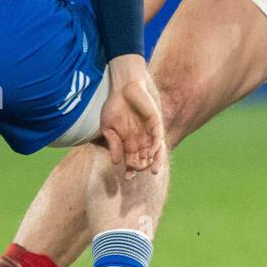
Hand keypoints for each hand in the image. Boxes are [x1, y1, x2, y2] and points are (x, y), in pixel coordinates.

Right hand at [99, 54, 165, 177]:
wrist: (122, 87)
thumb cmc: (114, 106)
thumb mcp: (108, 128)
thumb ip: (112, 144)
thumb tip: (116, 162)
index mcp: (128, 143)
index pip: (131, 161)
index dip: (130, 170)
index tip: (127, 178)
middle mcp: (140, 140)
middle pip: (144, 160)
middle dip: (140, 167)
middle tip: (135, 170)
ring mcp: (149, 133)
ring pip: (155, 152)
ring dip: (154, 161)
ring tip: (152, 170)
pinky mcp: (156, 123)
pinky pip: (158, 138)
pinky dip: (156, 147)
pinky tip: (151, 153)